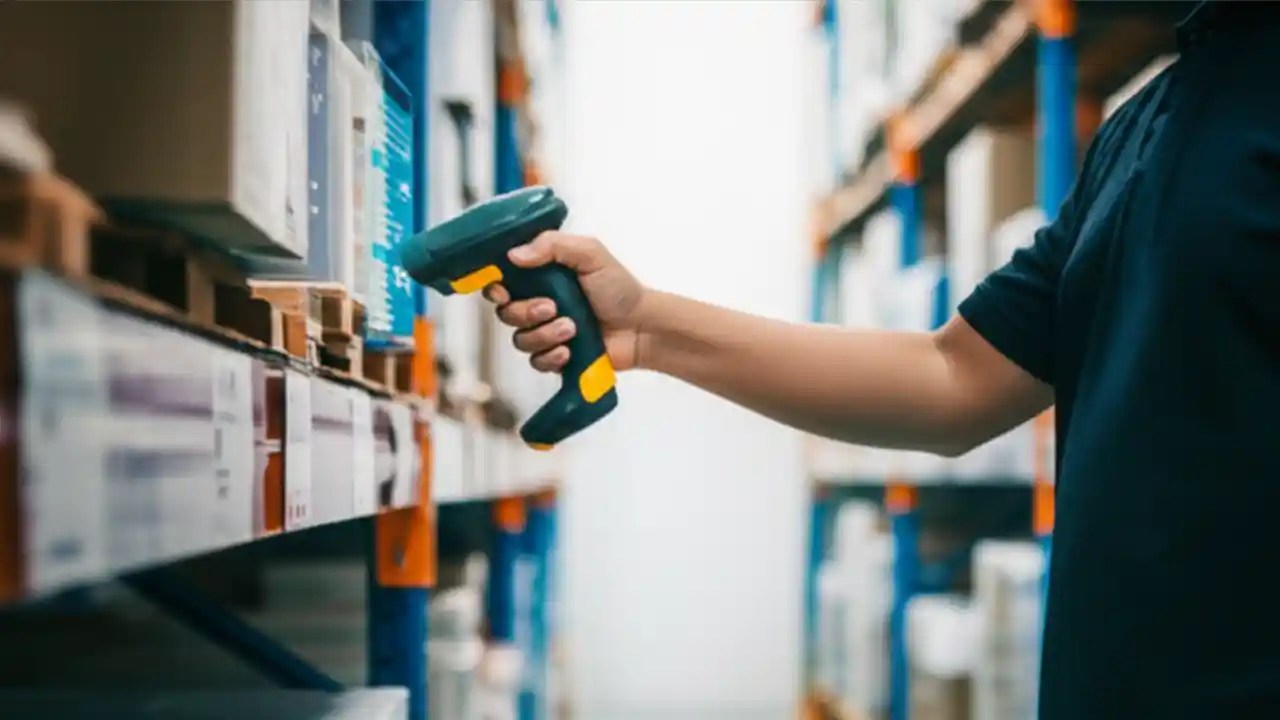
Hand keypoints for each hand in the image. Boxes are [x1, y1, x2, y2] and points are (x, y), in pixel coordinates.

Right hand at [484, 232, 647, 372]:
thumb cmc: (619, 288)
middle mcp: (538, 302)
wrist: (642, 328)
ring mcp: (546, 331)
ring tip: (572, 329)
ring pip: (520, 339)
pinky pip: (537, 361)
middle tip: (551, 307)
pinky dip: (551, 356)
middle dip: (525, 312)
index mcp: (541, 276)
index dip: (495, 286)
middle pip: (506, 312)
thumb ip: (552, 245)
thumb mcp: (590, 254)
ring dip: (543, 334)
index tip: (503, 289)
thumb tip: (514, 255)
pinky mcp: (556, 356)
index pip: (501, 280)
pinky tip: (570, 350)